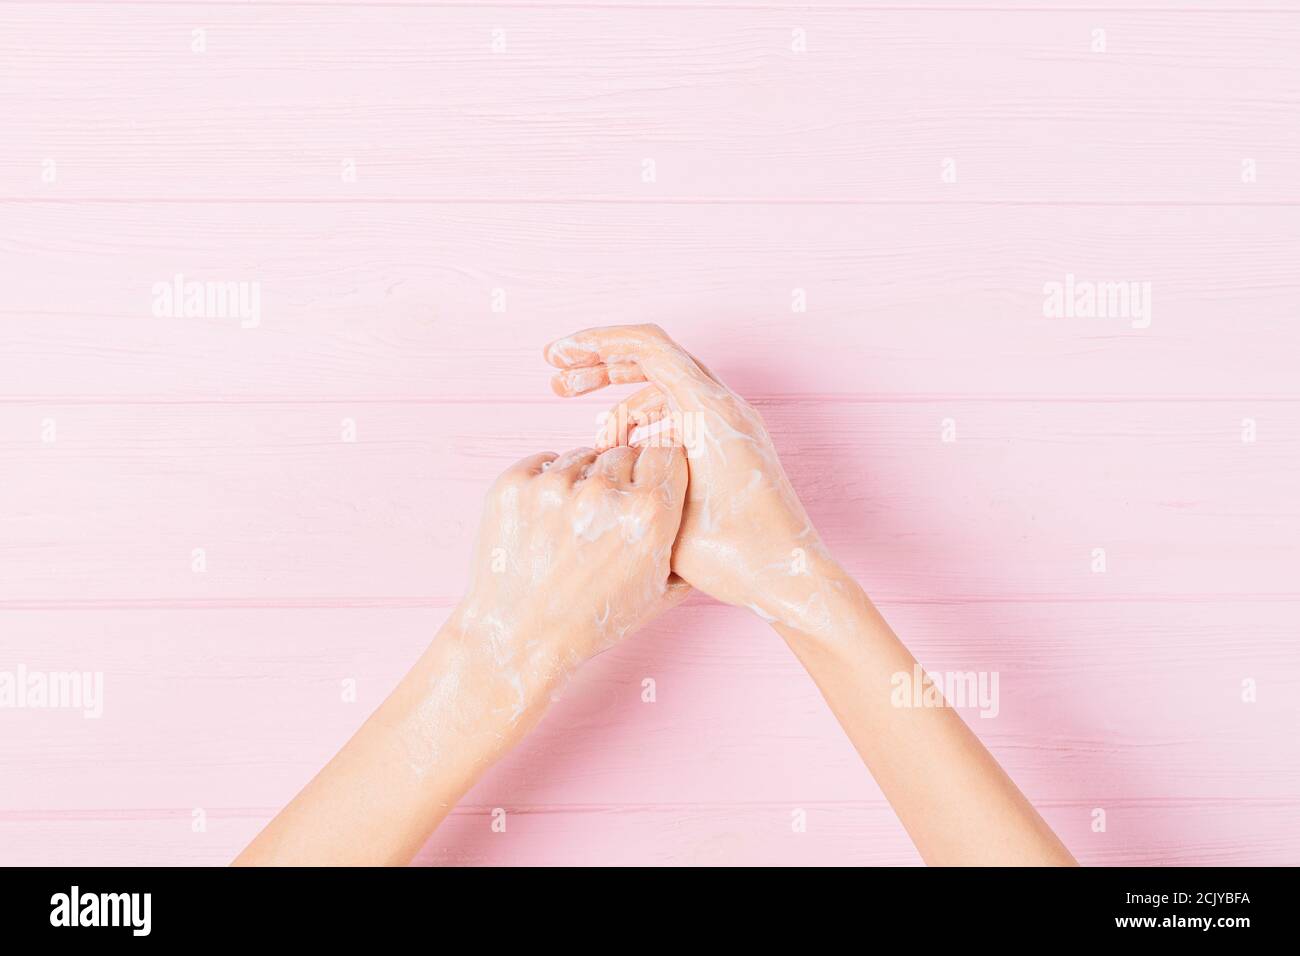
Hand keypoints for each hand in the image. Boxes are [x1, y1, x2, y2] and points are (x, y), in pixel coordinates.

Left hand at [451, 442, 689, 723]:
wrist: (519, 638)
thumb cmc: (592, 622)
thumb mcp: (659, 594)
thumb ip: (684, 546)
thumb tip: (696, 508)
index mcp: (650, 514)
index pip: (667, 451)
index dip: (660, 470)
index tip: (650, 486)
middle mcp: (604, 493)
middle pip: (625, 452)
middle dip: (622, 479)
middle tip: (607, 517)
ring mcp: (554, 486)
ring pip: (584, 455)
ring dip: (585, 480)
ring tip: (574, 524)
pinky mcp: (514, 485)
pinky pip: (544, 461)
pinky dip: (548, 482)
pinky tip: (548, 518)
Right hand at [544, 324, 848, 635]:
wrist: (789, 580)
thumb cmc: (735, 552)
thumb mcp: (667, 502)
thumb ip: (637, 460)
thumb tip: (610, 445)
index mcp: (710, 410)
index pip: (648, 347)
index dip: (596, 344)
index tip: (557, 357)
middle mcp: (725, 407)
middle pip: (657, 360)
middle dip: (603, 366)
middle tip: (559, 382)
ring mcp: (732, 426)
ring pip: (669, 390)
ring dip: (625, 401)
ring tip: (593, 435)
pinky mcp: (733, 447)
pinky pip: (682, 416)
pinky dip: (648, 423)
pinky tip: (625, 453)